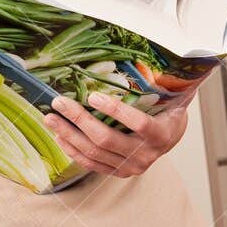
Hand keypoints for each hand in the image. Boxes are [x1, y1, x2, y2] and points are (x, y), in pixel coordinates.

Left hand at [44, 85, 196, 176]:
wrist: (170, 139)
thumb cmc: (168, 110)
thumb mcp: (174, 96)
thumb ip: (168, 80)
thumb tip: (176, 54)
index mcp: (162, 134)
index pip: (139, 124)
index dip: (116, 111)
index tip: (93, 95)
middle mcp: (146, 155)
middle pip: (107, 139)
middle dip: (79, 119)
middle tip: (59, 102)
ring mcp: (131, 167)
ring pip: (95, 152)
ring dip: (69, 134)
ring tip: (50, 117)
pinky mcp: (118, 173)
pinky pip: (91, 164)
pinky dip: (73, 150)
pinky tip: (59, 135)